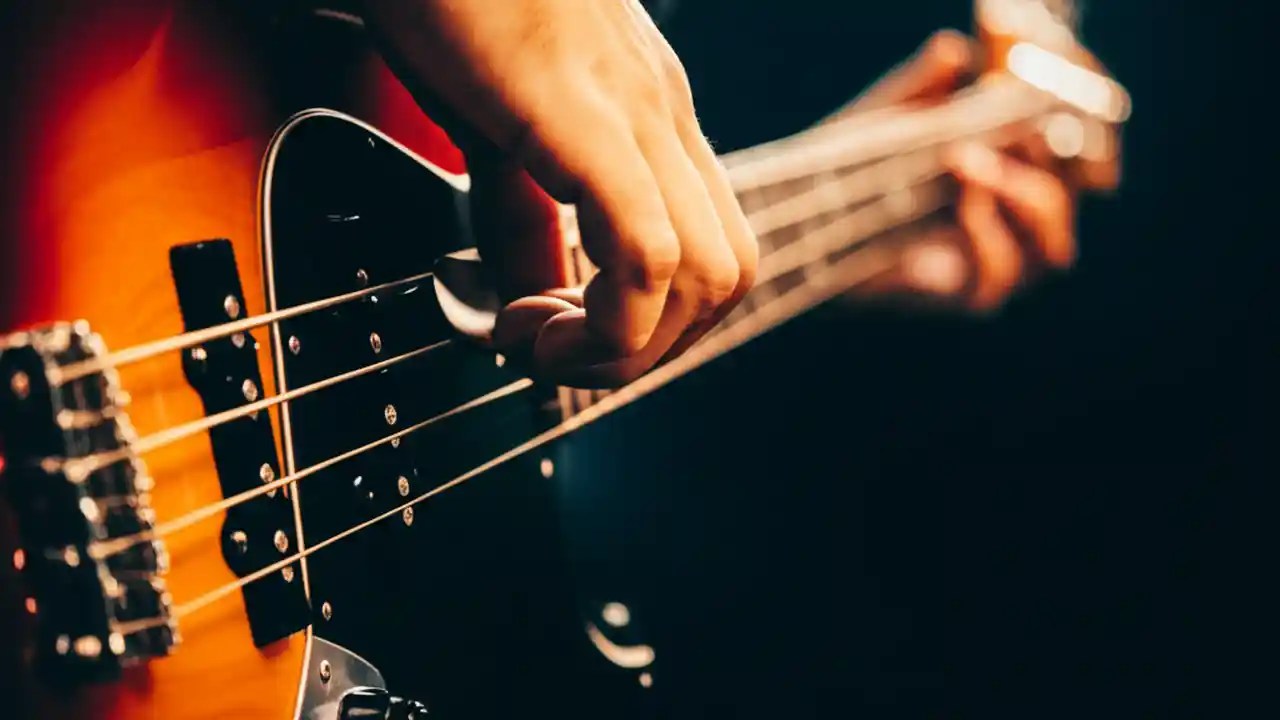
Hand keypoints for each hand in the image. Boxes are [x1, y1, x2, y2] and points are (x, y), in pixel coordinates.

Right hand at [365, 0, 757, 387]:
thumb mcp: (493, 126)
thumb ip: (519, 216)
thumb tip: (528, 295)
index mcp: (649, 118)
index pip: (711, 250)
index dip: (653, 325)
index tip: (561, 334)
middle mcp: (664, 118)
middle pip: (732, 276)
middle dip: (652, 350)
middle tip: (557, 351)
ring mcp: (638, 113)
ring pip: (712, 280)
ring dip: (627, 348)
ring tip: (537, 339)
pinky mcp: (588, 116)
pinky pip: (650, 255)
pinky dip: (607, 323)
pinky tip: (532, 322)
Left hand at [836, 31, 1115, 311]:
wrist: (808, 217)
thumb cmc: (856, 159)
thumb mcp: (891, 112)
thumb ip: (924, 84)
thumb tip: (954, 50)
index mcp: (1024, 162)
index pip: (1083, 140)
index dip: (1081, 110)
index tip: (1050, 74)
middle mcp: (1024, 214)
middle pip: (1080, 188)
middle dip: (1052, 150)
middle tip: (1008, 117)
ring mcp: (1004, 257)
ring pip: (1054, 237)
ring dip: (1022, 192)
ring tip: (965, 158)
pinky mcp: (967, 293)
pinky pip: (1000, 274)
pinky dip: (987, 236)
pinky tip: (963, 202)